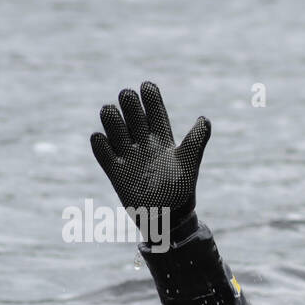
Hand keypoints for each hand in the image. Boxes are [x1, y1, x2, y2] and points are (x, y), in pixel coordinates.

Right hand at [90, 82, 209, 243]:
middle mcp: (143, 143)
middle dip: (128, 102)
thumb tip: (205, 119)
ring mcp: (128, 154)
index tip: (147, 86)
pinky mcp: (115, 169)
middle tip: (128, 99)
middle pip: (131, 112)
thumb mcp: (189, 163)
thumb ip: (195, 141)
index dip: (150, 97)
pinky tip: (103, 140)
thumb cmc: (181, 190)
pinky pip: (100, 149)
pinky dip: (99, 142)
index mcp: (162, 138)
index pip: (155, 111)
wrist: (167, 218)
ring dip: (111, 117)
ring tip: (113, 116)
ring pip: (113, 125)